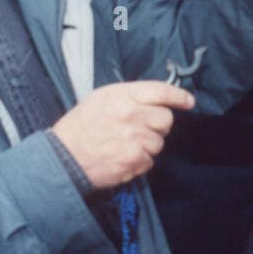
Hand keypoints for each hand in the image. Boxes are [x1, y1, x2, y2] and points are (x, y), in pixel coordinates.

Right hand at [51, 81, 193, 189]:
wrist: (64, 156)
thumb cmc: (81, 126)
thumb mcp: (102, 98)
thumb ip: (130, 96)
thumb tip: (156, 101)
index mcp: (123, 95)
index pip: (162, 91)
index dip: (179, 96)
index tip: (188, 102)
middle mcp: (132, 114)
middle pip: (166, 120)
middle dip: (158, 126)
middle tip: (141, 129)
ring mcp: (135, 138)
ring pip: (159, 143)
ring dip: (147, 146)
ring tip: (125, 144)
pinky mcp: (134, 160)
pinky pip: (150, 161)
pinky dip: (139, 162)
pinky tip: (122, 157)